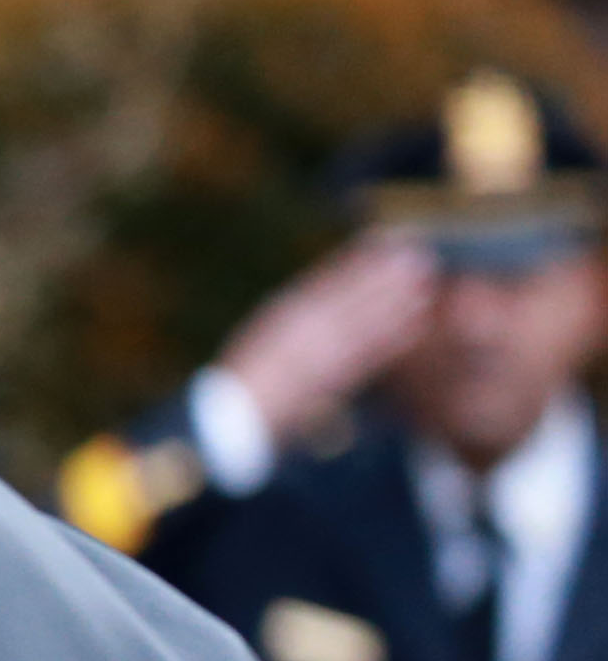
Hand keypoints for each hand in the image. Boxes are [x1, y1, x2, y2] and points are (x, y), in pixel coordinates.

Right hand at [219, 228, 435, 449]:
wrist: (237, 417)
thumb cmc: (248, 372)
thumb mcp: (267, 327)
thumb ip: (297, 309)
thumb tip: (321, 294)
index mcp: (287, 312)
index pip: (328, 281)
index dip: (358, 263)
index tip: (383, 243)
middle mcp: (306, 328)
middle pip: (352, 296)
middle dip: (384, 277)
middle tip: (417, 258)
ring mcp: (320, 352)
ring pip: (365, 320)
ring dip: (396, 301)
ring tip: (423, 285)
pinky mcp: (333, 377)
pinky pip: (367, 353)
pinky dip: (391, 338)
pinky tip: (413, 327)